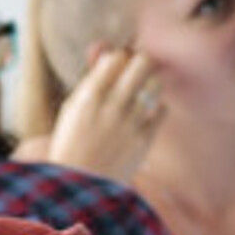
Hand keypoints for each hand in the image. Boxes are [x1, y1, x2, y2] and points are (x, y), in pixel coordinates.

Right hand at [45, 46, 166, 181]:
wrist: (80, 187)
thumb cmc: (72, 143)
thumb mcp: (72, 108)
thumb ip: (91, 78)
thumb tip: (104, 47)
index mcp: (88, 97)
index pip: (115, 57)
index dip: (119, 58)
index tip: (118, 67)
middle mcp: (111, 106)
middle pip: (142, 63)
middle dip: (141, 62)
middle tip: (137, 72)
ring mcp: (130, 123)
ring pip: (155, 84)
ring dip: (151, 83)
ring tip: (143, 92)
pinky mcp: (144, 140)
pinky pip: (162, 110)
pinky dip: (157, 108)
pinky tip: (146, 114)